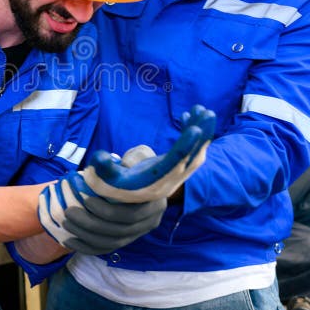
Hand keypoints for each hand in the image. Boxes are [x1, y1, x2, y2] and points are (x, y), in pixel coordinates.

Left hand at [37, 169, 166, 254]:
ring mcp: (137, 234)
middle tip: (68, 212)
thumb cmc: (140, 165)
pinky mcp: (125, 240)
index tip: (84, 198)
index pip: (130, 215)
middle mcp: (149, 223)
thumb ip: (126, 159)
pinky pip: (104, 249)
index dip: (105, 209)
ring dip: (85, 235)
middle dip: (90, 223)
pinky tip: (68, 240)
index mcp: (154, 204)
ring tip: (66, 222)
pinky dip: (85, 246)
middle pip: (117, 232)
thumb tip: (102, 160)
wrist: (146, 179)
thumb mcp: (138, 157)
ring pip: (110, 243)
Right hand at [84, 105, 215, 202]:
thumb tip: (100, 157)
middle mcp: (170, 181)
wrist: (118, 199)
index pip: (175, 162)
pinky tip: (188, 117)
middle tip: (208, 113)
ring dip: (202, 133)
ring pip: (195, 154)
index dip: (186, 146)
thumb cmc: (109, 184)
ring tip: (203, 110)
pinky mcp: (176, 169)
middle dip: (202, 136)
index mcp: (155, 182)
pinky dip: (193, 136)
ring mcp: (176, 176)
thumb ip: (101, 167)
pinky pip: (190, 151)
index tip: (196, 128)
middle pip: (192, 158)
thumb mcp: (100, 178)